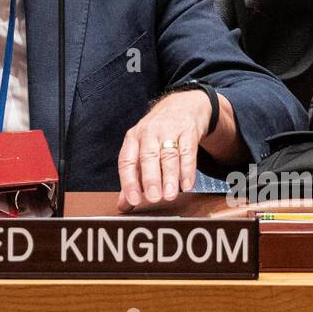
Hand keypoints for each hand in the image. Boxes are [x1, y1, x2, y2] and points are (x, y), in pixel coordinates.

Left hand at [117, 90, 211, 210]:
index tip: (133, 200)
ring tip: (169, 196)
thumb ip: (134, 178)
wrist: (181, 106)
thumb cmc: (157, 134)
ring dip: (169, 177)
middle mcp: (149, 133)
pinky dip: (187, 169)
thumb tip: (124, 205)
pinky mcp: (188, 131)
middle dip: (150, 179)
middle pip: (148, 156)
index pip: (127, 160)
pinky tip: (186, 184)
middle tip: (153, 198)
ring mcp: (169, 130)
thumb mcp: (141, 150)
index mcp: (133, 139)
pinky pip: (188, 151)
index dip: (129, 182)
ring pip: (169, 155)